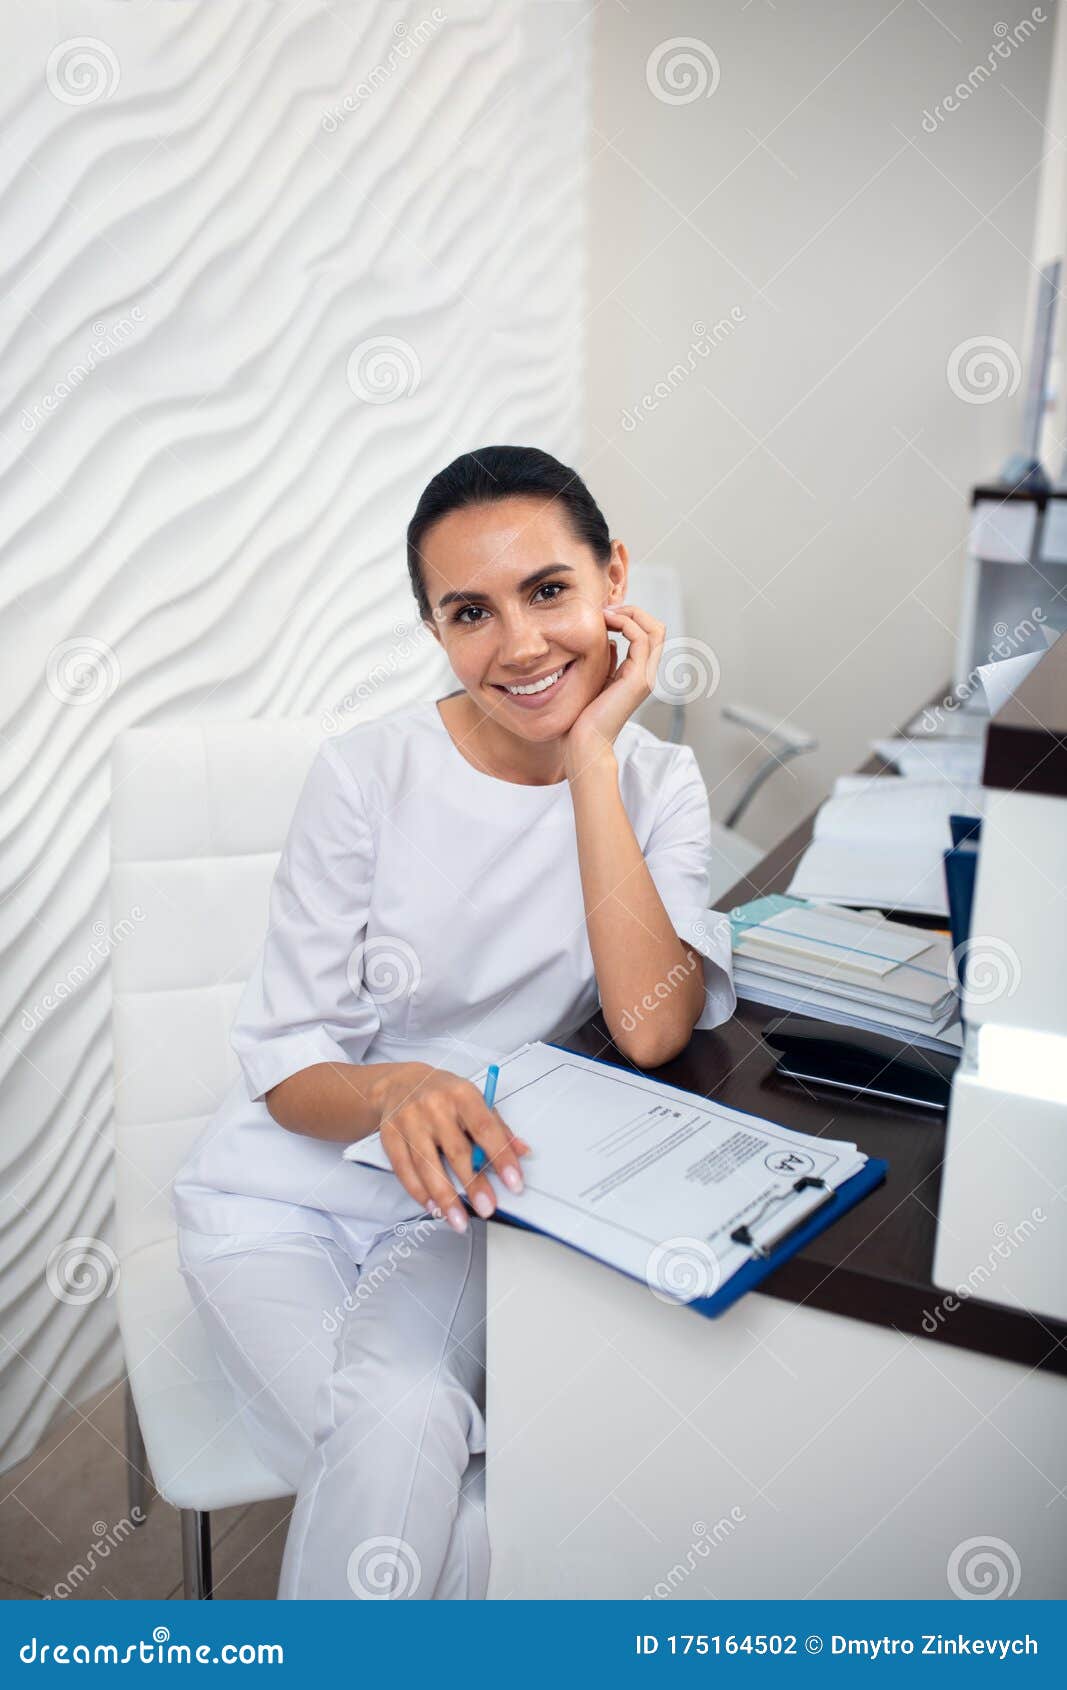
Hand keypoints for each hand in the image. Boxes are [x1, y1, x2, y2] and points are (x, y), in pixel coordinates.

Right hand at [368, 1062, 530, 1231]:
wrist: (400, 1083)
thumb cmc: (443, 1094)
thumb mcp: (474, 1100)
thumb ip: (498, 1127)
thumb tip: (521, 1152)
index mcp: (461, 1094)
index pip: (485, 1128)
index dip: (501, 1157)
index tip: (514, 1183)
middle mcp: (434, 1106)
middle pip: (456, 1151)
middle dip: (473, 1184)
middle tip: (487, 1208)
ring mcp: (409, 1121)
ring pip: (427, 1165)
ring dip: (445, 1197)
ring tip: (460, 1219)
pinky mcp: (390, 1136)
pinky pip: (404, 1170)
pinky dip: (419, 1192)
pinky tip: (434, 1207)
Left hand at [563, 603, 665, 776]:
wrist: (584, 742)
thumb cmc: (583, 718)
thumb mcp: (596, 680)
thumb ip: (607, 661)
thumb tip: (610, 642)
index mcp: (637, 674)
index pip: (647, 634)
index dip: (629, 617)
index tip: (603, 615)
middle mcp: (646, 673)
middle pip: (657, 628)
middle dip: (633, 611)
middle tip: (606, 610)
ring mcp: (645, 676)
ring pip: (654, 629)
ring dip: (629, 613)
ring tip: (605, 614)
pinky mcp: (638, 678)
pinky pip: (641, 639)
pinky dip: (625, 623)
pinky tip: (605, 623)